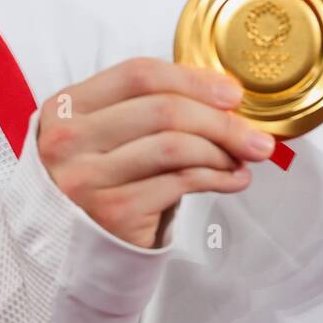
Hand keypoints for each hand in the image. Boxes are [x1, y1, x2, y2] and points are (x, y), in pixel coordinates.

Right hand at [37, 57, 274, 248]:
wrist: (76, 248)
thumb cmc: (104, 179)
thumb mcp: (110, 133)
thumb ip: (151, 107)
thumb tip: (224, 95)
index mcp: (67, 106)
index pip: (139, 74)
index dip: (193, 79)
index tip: (232, 93)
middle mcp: (68, 140)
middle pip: (163, 110)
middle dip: (221, 120)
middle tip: (256, 135)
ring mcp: (87, 178)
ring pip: (175, 146)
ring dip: (221, 150)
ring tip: (244, 159)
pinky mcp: (112, 212)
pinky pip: (180, 183)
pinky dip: (217, 178)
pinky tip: (233, 179)